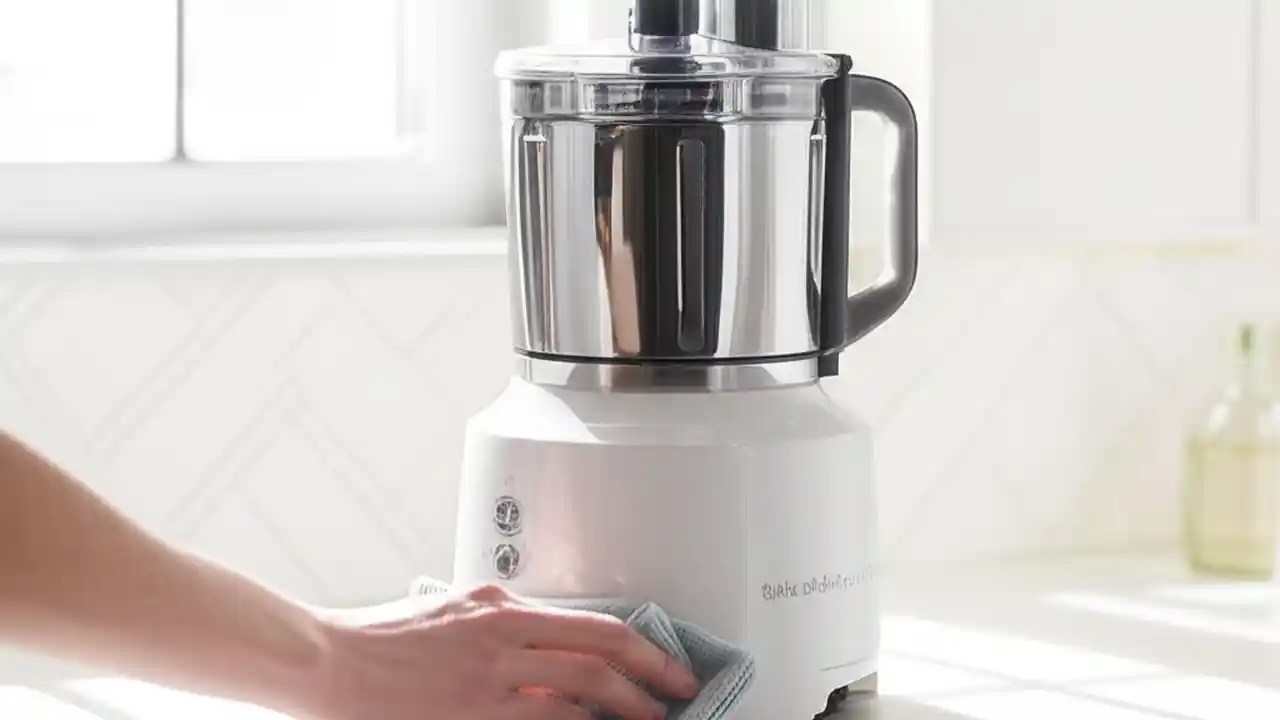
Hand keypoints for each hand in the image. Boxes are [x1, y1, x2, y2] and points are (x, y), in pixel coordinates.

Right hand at [303, 584, 699, 719]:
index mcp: (501, 608)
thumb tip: (551, 648)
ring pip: (580, 697)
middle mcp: (502, 638)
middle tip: (678, 696)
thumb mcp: (453, 613)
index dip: (643, 649)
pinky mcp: (474, 715)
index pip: (594, 626)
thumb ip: (504, 625)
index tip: (667, 668)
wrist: (327, 663)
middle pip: (600, 658)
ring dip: (625, 713)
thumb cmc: (381, 639)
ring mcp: (489, 681)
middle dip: (651, 680)